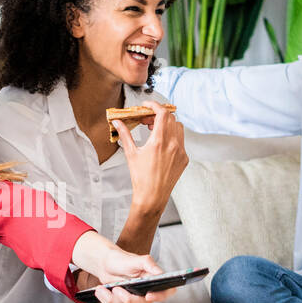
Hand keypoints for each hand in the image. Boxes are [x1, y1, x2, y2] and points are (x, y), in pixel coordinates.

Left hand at [70, 230, 175, 302]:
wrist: (106, 264)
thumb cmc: (122, 260)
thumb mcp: (135, 259)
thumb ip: (148, 264)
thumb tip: (159, 272)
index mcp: (153, 279)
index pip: (166, 291)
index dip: (160, 296)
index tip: (148, 295)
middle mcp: (146, 291)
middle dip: (127, 298)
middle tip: (117, 288)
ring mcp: (135, 298)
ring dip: (112, 298)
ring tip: (103, 288)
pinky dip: (106, 299)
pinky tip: (102, 290)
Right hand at [113, 101, 188, 215]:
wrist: (152, 197)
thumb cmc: (140, 178)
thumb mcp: (131, 154)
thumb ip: (125, 135)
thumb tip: (117, 122)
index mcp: (159, 141)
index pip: (162, 113)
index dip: (154, 105)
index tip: (147, 105)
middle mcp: (173, 144)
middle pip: (171, 118)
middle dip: (158, 115)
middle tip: (147, 120)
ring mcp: (181, 152)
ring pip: (178, 128)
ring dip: (167, 124)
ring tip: (155, 131)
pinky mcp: (184, 159)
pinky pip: (181, 141)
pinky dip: (172, 137)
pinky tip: (161, 145)